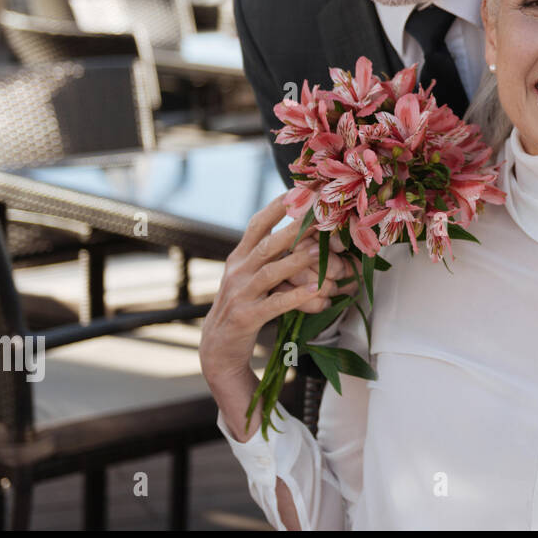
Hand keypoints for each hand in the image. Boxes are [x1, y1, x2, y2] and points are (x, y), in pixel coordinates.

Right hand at [198, 194, 343, 398]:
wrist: (218, 347)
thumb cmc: (243, 305)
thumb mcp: (249, 276)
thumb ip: (268, 256)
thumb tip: (304, 234)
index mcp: (240, 257)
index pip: (256, 225)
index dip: (277, 207)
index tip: (299, 190)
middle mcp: (237, 271)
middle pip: (267, 245)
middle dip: (293, 229)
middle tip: (319, 217)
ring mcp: (240, 294)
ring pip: (271, 272)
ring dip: (297, 261)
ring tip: (319, 252)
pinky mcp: (246, 318)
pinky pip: (274, 304)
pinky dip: (295, 296)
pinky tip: (315, 290)